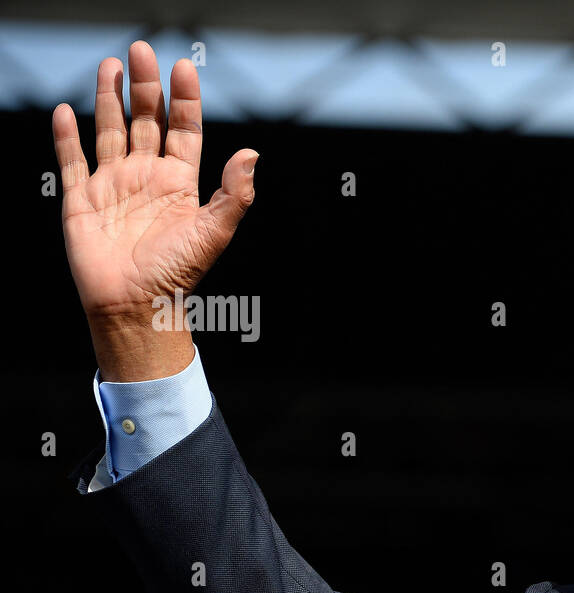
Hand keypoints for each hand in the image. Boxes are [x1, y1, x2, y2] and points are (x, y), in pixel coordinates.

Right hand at [52, 40, 257, 380]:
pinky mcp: (81, 200)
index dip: (184, 99)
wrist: (136, 307)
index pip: (184, 130)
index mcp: (180, 183)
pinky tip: (66, 111)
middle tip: (141, 48)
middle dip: (145, 86)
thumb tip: (253, 155)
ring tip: (111, 64)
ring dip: (109, 99)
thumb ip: (234, 195)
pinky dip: (67, 136)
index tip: (184, 67)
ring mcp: (113, 186)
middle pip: (146, 121)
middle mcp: (147, 178)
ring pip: (110, 131)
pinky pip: (72, 161)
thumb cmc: (177, 275)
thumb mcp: (213, 233)